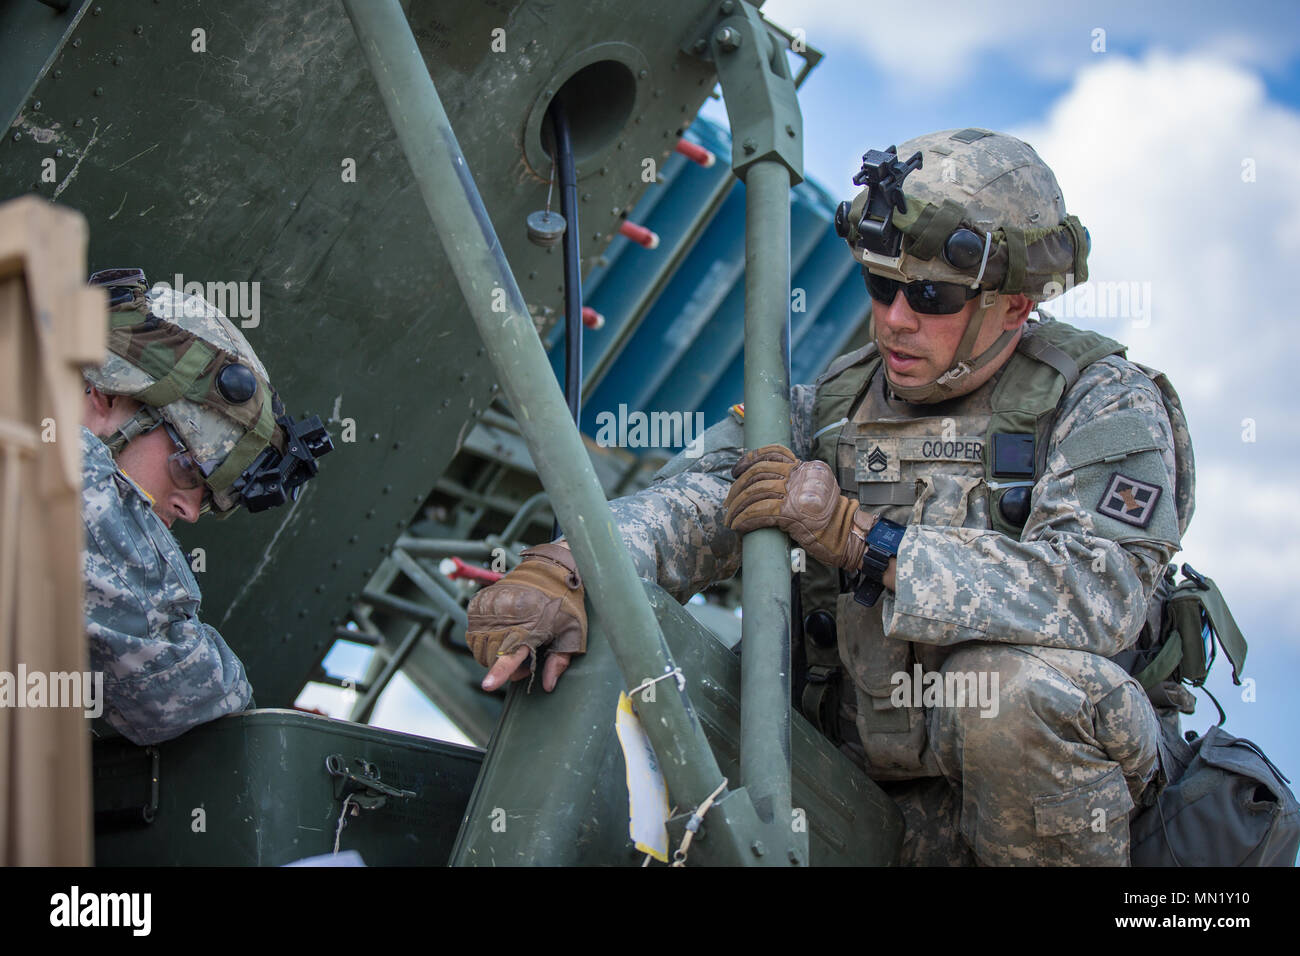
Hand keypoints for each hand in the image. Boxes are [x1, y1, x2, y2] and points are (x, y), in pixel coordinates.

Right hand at [465, 543, 585, 692]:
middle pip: (491, 658)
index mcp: (530, 627)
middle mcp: (505, 617)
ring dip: (492, 654)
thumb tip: (547, 686)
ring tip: (513, 642)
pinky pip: (471, 634)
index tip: (488, 685)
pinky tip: (500, 632)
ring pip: (478, 648)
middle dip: (505, 667)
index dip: (499, 673)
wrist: (548, 570)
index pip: (511, 655)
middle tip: (526, 657)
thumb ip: (559, 661)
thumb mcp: (572, 633)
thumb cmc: (563, 604)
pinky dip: (482, 639)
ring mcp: (489, 609)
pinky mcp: (478, 603)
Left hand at [724, 444, 870, 570]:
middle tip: (728, 503)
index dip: (749, 459)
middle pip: (758, 474)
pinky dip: (745, 520)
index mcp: (804, 468)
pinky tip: (739, 526)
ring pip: (755, 493)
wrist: (847, 535)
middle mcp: (800, 476)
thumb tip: (763, 486)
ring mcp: (795, 493)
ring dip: (738, 508)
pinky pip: (760, 513)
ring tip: (731, 518)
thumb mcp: (815, 490)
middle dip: (738, 489)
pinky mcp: (791, 513)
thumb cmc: (829, 518)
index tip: (736, 470)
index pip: (772, 453)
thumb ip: (795, 483)